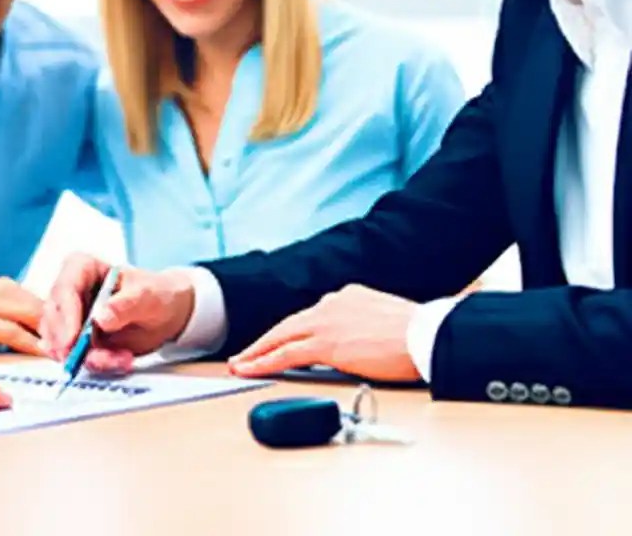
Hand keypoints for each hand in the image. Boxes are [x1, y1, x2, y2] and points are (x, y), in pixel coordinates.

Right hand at [38, 254, 195, 374]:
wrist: (164, 313)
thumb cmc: (155, 294)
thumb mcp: (148, 296)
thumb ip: (126, 305)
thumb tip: (101, 318)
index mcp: (82, 268)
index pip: (65, 288)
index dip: (65, 315)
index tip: (72, 340)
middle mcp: (70, 292)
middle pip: (53, 318)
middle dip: (67, 343)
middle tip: (86, 360)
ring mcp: (70, 318)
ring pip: (61, 342)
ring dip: (89, 357)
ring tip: (122, 358)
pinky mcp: (75, 340)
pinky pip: (75, 357)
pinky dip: (97, 364)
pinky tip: (121, 360)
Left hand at [227, 285, 420, 381]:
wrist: (427, 335)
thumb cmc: (417, 334)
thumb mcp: (383, 318)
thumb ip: (362, 324)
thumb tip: (355, 341)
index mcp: (347, 297)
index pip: (310, 317)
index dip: (290, 331)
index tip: (278, 340)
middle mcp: (331, 304)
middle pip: (288, 324)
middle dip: (263, 341)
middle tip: (245, 354)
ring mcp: (326, 322)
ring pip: (280, 338)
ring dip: (257, 352)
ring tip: (239, 365)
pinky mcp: (326, 343)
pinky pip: (286, 354)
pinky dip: (264, 362)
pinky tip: (250, 370)